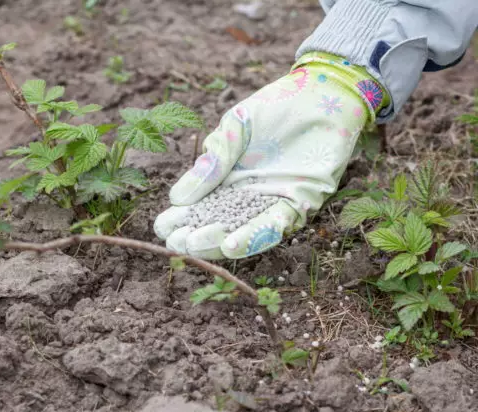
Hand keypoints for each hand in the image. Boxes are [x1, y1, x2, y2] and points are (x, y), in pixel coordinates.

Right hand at [154, 53, 385, 258]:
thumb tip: (178, 198)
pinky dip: (254, 237)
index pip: (197, 208)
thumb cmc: (276, 106)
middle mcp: (247, 196)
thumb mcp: (236, 128)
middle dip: (194, 238)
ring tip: (196, 245)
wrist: (322, 92)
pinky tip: (230, 244)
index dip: (179, 220)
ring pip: (242, 232)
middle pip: (216, 227)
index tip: (163, 226)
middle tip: (178, 240)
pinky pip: (275, 226)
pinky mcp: (300, 202)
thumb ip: (213, 160)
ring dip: (218, 243)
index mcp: (226, 179)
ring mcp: (271, 201)